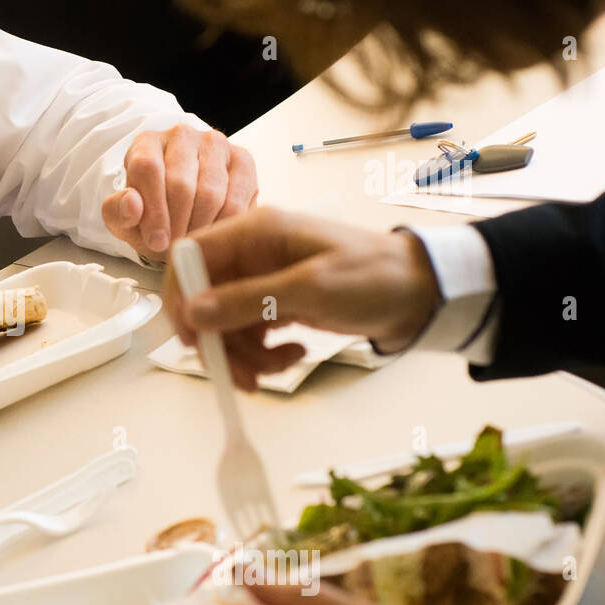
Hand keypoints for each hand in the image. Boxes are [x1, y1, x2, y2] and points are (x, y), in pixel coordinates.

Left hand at [102, 125, 256, 260]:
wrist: (179, 211)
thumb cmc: (148, 213)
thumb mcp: (122, 219)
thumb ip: (117, 212)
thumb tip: (132, 205)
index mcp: (147, 143)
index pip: (148, 169)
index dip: (153, 211)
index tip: (156, 241)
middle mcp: (182, 136)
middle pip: (181, 184)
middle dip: (177, 225)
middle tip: (175, 248)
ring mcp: (215, 145)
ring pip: (211, 192)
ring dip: (200, 227)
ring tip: (192, 242)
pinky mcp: (242, 160)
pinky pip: (237, 199)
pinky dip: (224, 225)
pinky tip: (213, 235)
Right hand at [164, 206, 441, 389]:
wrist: (421, 294)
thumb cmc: (375, 276)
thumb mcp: (310, 288)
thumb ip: (248, 301)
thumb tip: (194, 313)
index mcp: (256, 231)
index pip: (191, 257)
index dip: (183, 296)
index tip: (192, 336)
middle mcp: (253, 254)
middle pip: (206, 299)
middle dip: (219, 340)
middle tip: (240, 372)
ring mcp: (264, 282)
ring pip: (226, 324)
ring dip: (246, 355)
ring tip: (282, 364)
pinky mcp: (277, 306)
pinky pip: (249, 334)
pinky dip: (263, 354)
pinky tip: (292, 354)